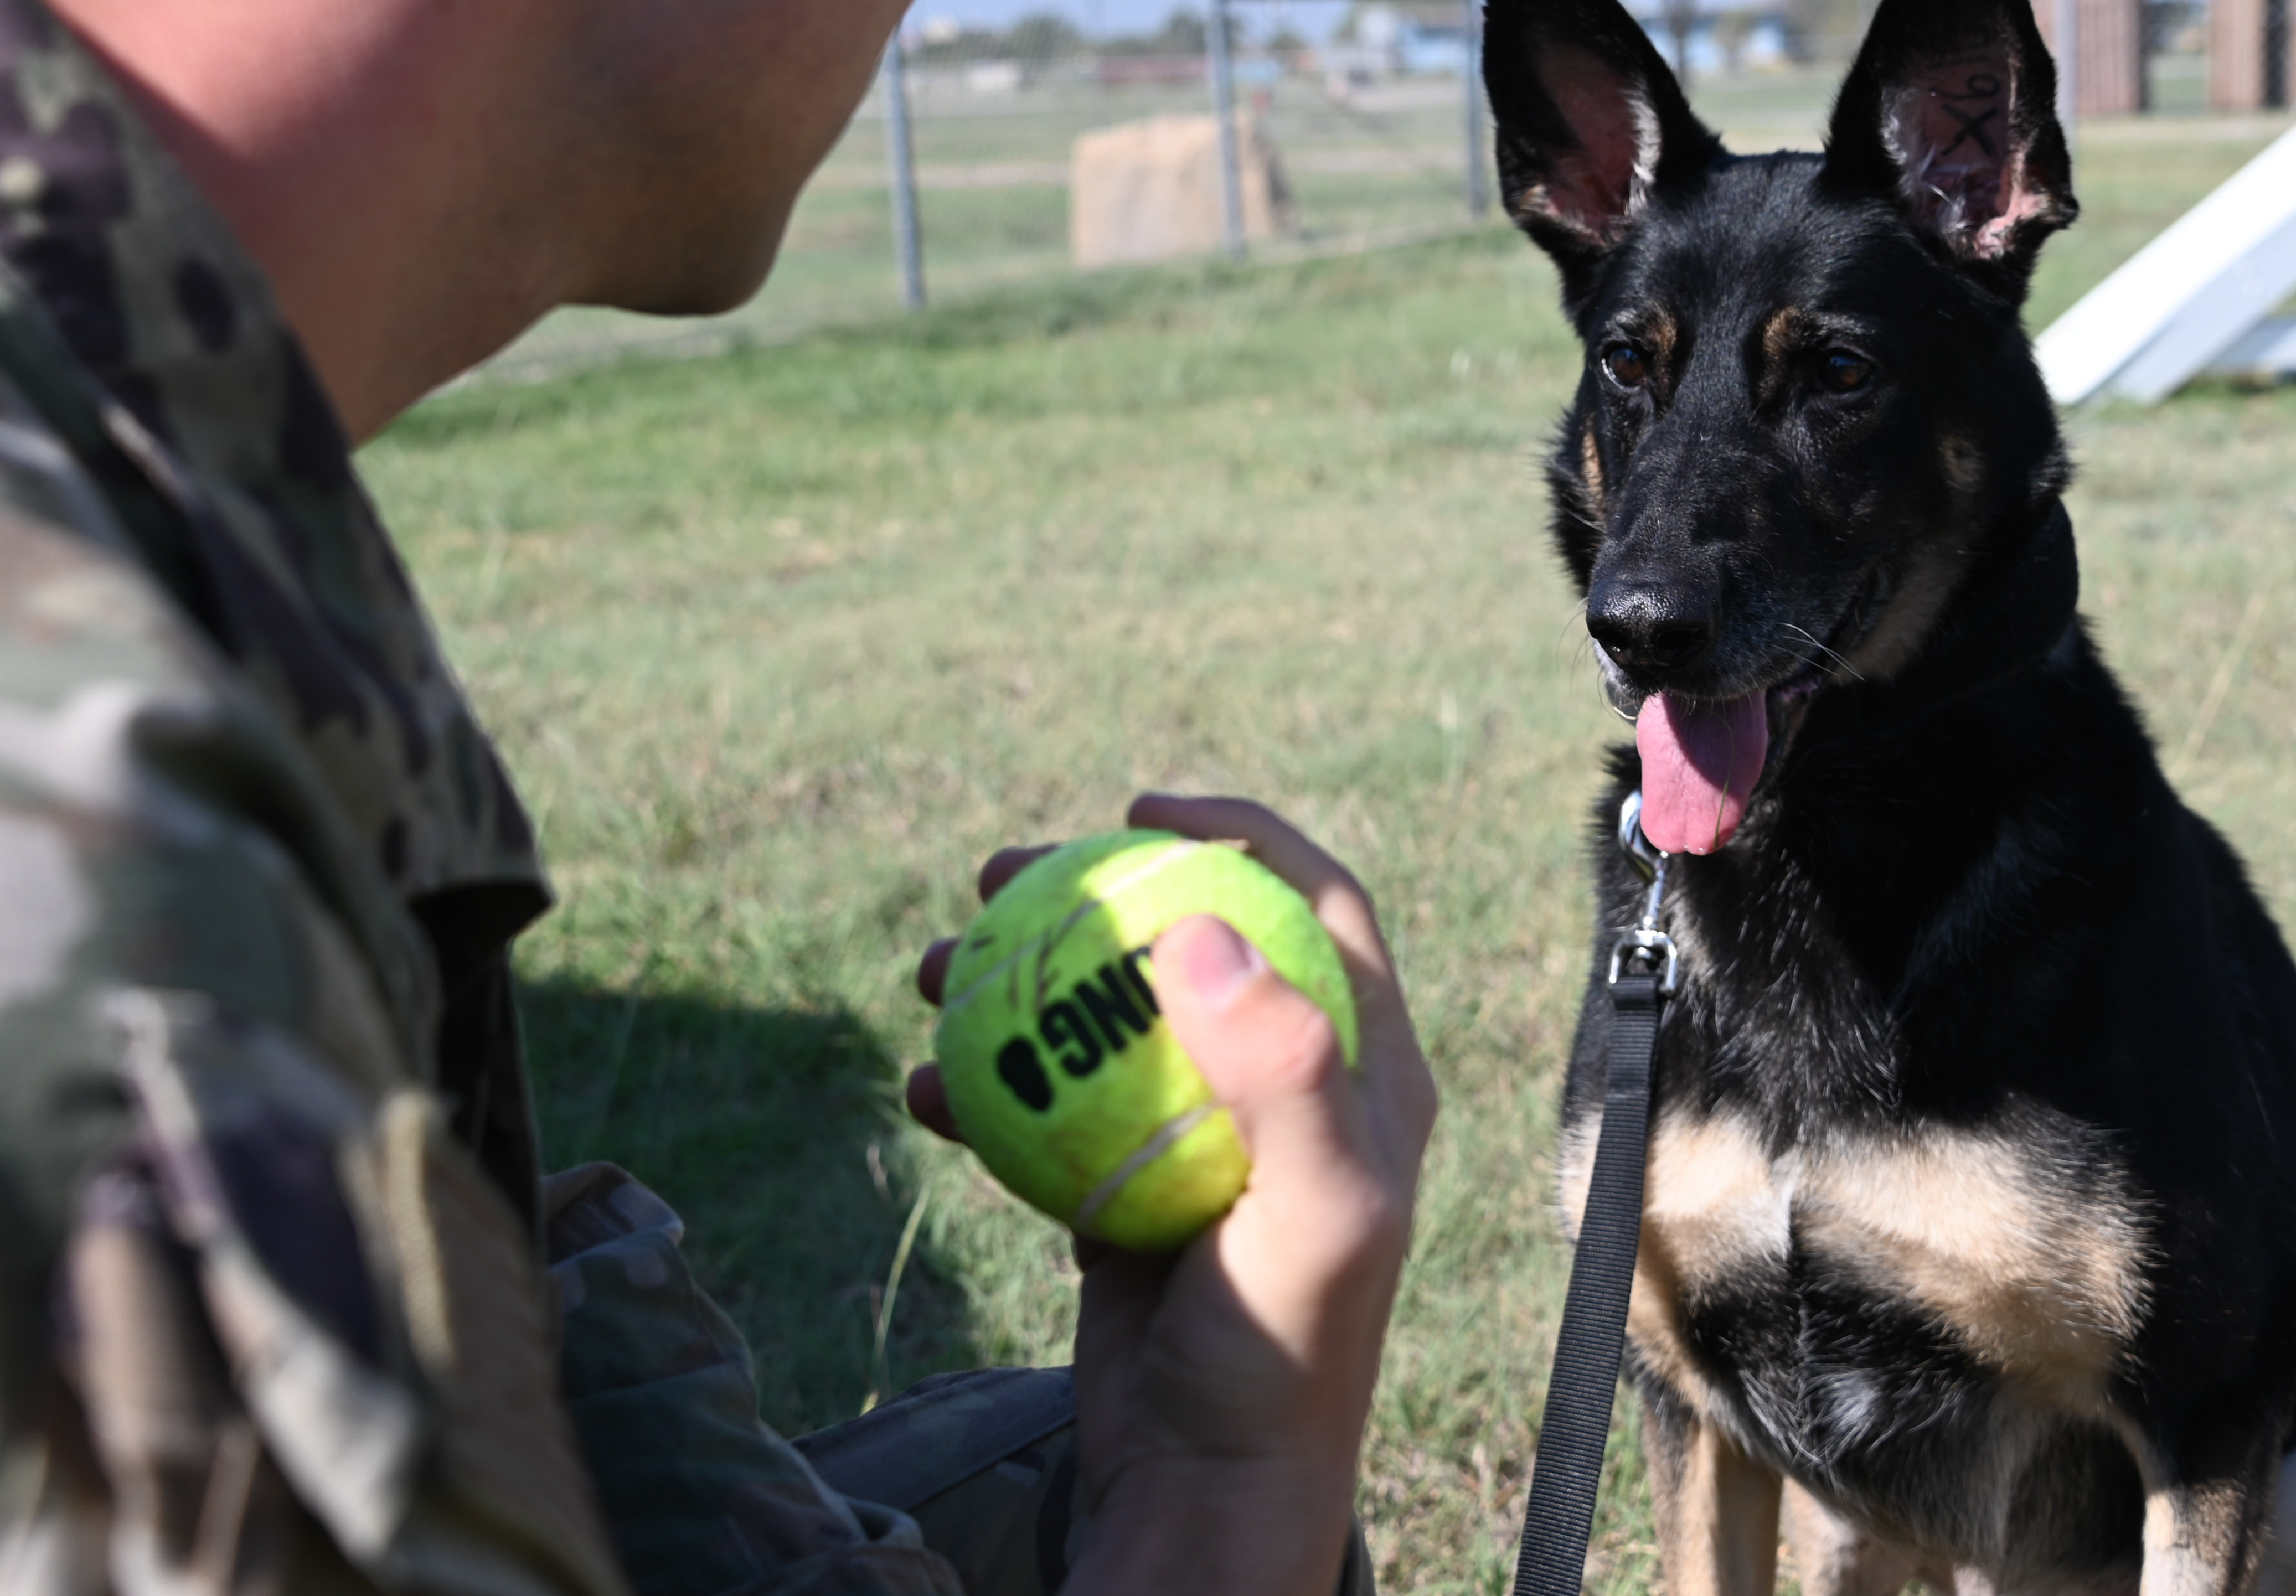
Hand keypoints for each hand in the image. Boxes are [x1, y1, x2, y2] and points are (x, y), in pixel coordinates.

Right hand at [908, 794, 1438, 1595]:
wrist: (1206, 1484)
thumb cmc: (1283, 1352)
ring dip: (1017, 981)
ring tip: (939, 966)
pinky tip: (928, 1092)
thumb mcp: (1314, 1209)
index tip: (1139, 811)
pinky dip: (984, 1089)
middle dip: (1092, 892)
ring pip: (1103, 1018)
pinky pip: (1048, 1110)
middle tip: (1002, 875)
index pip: (1316, 905)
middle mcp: (1287, 1088)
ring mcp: (1201, 1136)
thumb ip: (1283, 1069)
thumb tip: (1199, 931)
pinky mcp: (1126, 1190)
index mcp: (1367, 1071)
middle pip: (1188, 941)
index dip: (1240, 833)